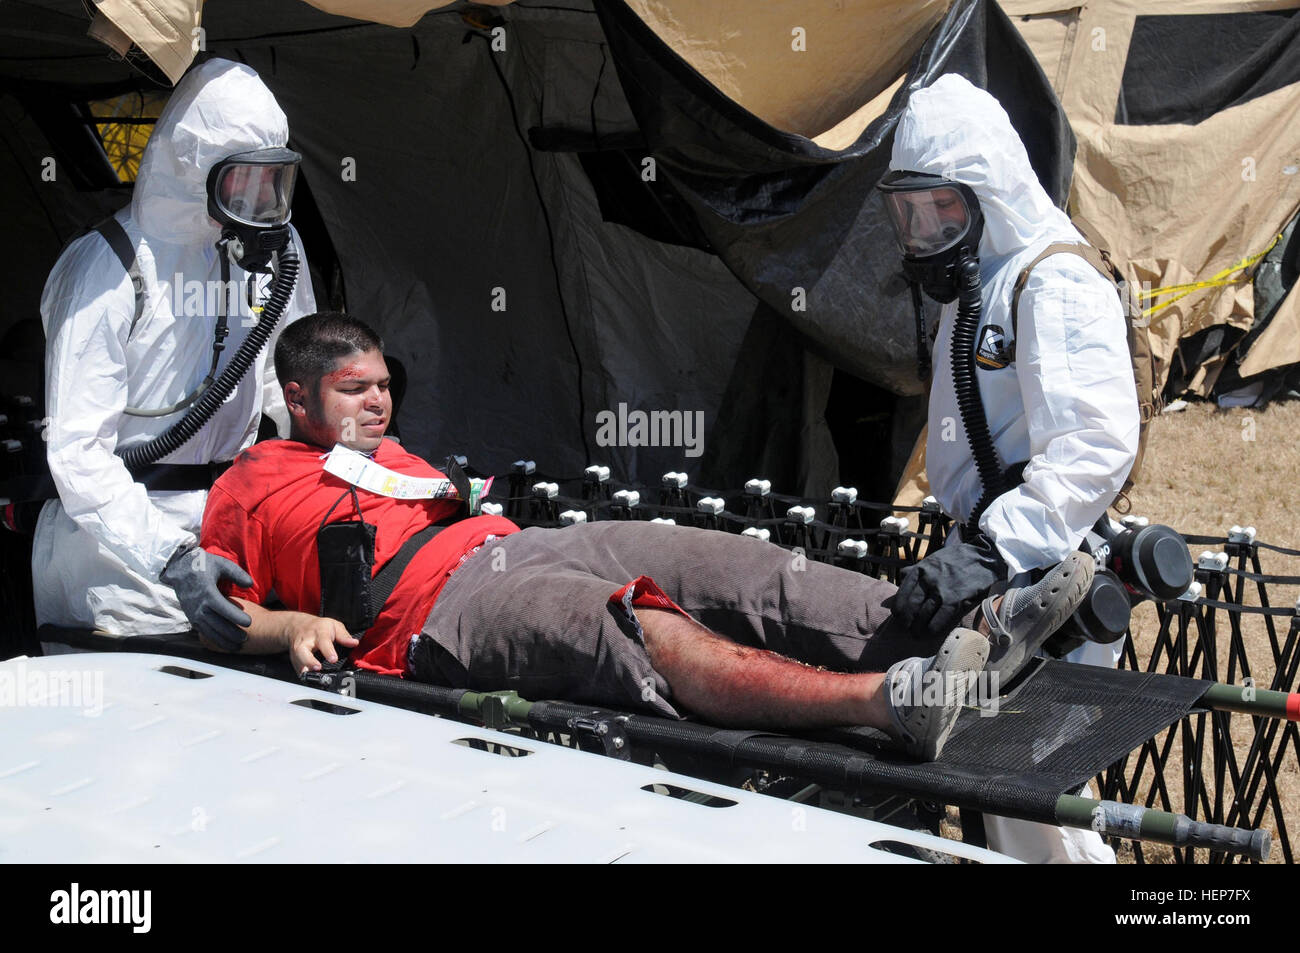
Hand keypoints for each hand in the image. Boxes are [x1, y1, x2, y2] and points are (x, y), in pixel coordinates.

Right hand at [160, 544, 253, 651]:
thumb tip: (250, 584)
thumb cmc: (204, 565)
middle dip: (231, 633)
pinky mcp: (191, 617)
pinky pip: (202, 631)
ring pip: (208, 631)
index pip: (223, 608)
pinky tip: (223, 645)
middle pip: (216, 623)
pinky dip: (213, 639)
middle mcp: (198, 605)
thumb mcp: (221, 564)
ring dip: (222, 640)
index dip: (236, 617)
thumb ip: (237, 574)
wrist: (180, 569)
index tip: (249, 623)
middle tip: (245, 638)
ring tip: (236, 647)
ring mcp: (193, 612)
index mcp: (207, 592)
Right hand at [281, 613, 360, 674]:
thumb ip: (344, 636)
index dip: (328, 651)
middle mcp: (306, 642)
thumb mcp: (334, 625)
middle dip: (309, 660)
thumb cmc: (319, 627)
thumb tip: (354, 643)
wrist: (298, 626)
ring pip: (297, 660)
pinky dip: (301, 673)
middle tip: (317, 668)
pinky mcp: (294, 659)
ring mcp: (298, 651)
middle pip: (303, 651)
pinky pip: (296, 667)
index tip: (333, 659)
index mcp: (319, 633)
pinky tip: (307, 678)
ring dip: (303, 669)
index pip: (323, 641)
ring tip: (310, 676)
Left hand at [892, 533, 1006, 637]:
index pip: (902, 592)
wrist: (983, 558)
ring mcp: (942, 590)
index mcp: (921, 570)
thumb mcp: (933, 559)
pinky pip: (940, 619)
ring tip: (915, 635)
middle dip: (905, 621)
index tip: (897, 616)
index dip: (898, 608)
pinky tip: (929, 634)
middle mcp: (928, 580)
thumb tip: (902, 576)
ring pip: (923, 614)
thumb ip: (917, 568)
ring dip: (917, 628)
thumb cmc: (956, 559)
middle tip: (905, 629)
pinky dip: (932, 629)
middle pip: (911, 606)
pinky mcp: (956, 600)